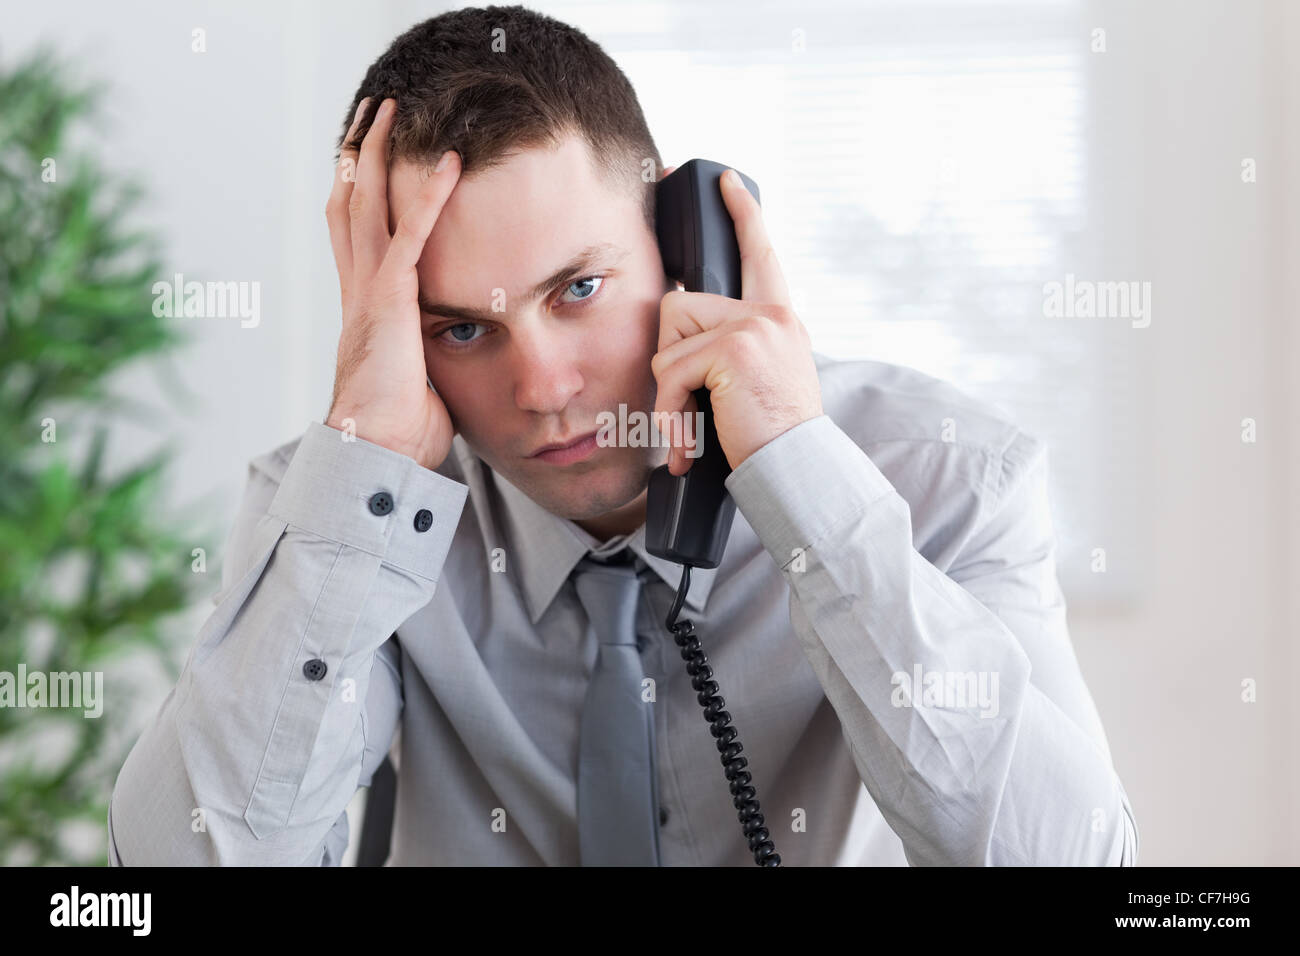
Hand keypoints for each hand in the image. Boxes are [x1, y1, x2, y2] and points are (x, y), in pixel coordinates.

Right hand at [323, 96, 461, 470]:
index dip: (357, 192)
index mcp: (364, 308)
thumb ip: (432, 356)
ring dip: (381, 153)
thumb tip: (455, 361)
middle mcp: (358, 290)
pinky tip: (449, 163)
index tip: (364, 158)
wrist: (375, 453)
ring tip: (392, 109)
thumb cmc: (400, 431)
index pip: (354, 236)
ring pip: (368, 204)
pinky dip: (429, 196)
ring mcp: (370, 291)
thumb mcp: (421, 381)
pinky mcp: (390, 300)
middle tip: (370, 111)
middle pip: (350, 204)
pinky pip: (412, 236)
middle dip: (360, 154)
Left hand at [652, 167, 822, 474]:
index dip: (743, 214)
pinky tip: (689, 443)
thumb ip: (735, 348)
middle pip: (679, 306)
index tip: (727, 180)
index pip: (759, 254)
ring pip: (668, 338)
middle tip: (690, 407)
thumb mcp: (762, 382)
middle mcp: (772, 313)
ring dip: (670, 392)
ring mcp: (755, 325)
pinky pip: (670, 371)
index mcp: (780, 319)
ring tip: (694, 428)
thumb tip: (683, 322)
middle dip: (671, 360)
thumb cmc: (772, 440)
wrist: (798, 472)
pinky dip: (670, 413)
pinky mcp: (734, 347)